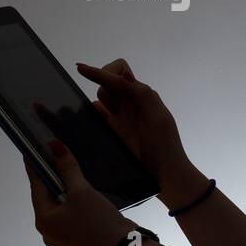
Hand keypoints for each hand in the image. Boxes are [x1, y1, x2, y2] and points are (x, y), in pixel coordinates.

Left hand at [24, 139, 135, 245]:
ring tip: (67, 165)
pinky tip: (79, 186)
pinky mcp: (77, 236)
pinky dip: (72, 198)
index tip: (32, 149)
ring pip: (59, 203)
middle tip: (52, 153)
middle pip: (47, 196)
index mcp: (43, 220)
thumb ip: (67, 168)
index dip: (36, 166)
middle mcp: (48, 230)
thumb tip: (55, 147)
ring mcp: (63, 235)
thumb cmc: (97, 222)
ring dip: (64, 186)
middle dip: (52, 175)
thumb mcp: (81, 191)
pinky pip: (69, 212)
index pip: (36, 186)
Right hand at [75, 59, 192, 184]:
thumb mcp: (158, 116)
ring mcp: (119, 119)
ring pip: (100, 98)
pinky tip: (91, 122)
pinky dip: (91, 114)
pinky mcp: (111, 133)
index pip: (118, 72)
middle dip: (103, 87)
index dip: (101, 71)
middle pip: (107, 83)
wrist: (165, 176)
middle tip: (111, 108)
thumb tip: (122, 74)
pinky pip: (96, 116)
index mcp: (142, 95)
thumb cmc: (165, 146)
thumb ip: (142, 94)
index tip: (80, 69)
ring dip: (98, 101)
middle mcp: (129, 103)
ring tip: (107, 119)